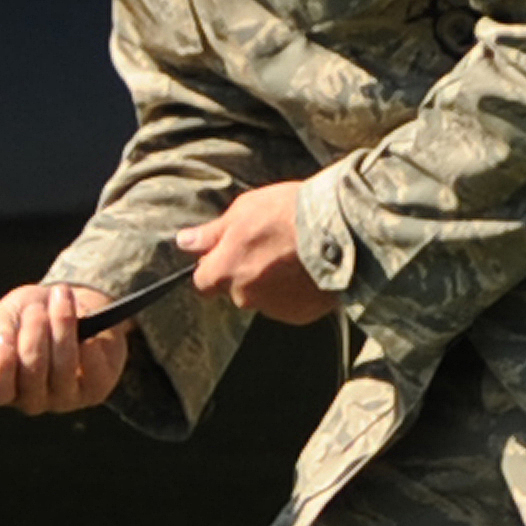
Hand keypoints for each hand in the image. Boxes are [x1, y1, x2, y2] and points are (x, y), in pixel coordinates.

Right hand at [0, 282, 132, 414]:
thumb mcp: (5, 316)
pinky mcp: (94, 391)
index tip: (4, 337)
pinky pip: (93, 370)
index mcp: (2, 386)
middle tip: (37, 308)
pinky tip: (88, 332)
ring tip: (61, 300)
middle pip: (32, 373)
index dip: (0, 366)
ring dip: (62, 327)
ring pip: (63, 368)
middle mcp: (31, 399)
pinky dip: (90, 345)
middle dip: (35, 333)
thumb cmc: (32, 314)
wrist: (73, 306)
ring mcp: (64, 399)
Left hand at [177, 183, 335, 324]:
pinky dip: (296, 292)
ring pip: (264, 298)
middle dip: (246, 273)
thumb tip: (184, 242)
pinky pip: (290, 305)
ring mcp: (274, 309)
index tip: (228, 253)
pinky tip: (309, 269)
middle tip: (270, 246)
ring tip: (294, 255)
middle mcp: (245, 297)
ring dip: (272, 283)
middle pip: (235, 290)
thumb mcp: (243, 211)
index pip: (203, 283)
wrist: (342, 230)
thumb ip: (211, 234)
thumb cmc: (289, 214)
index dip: (214, 267)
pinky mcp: (301, 315)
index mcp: (225, 272)